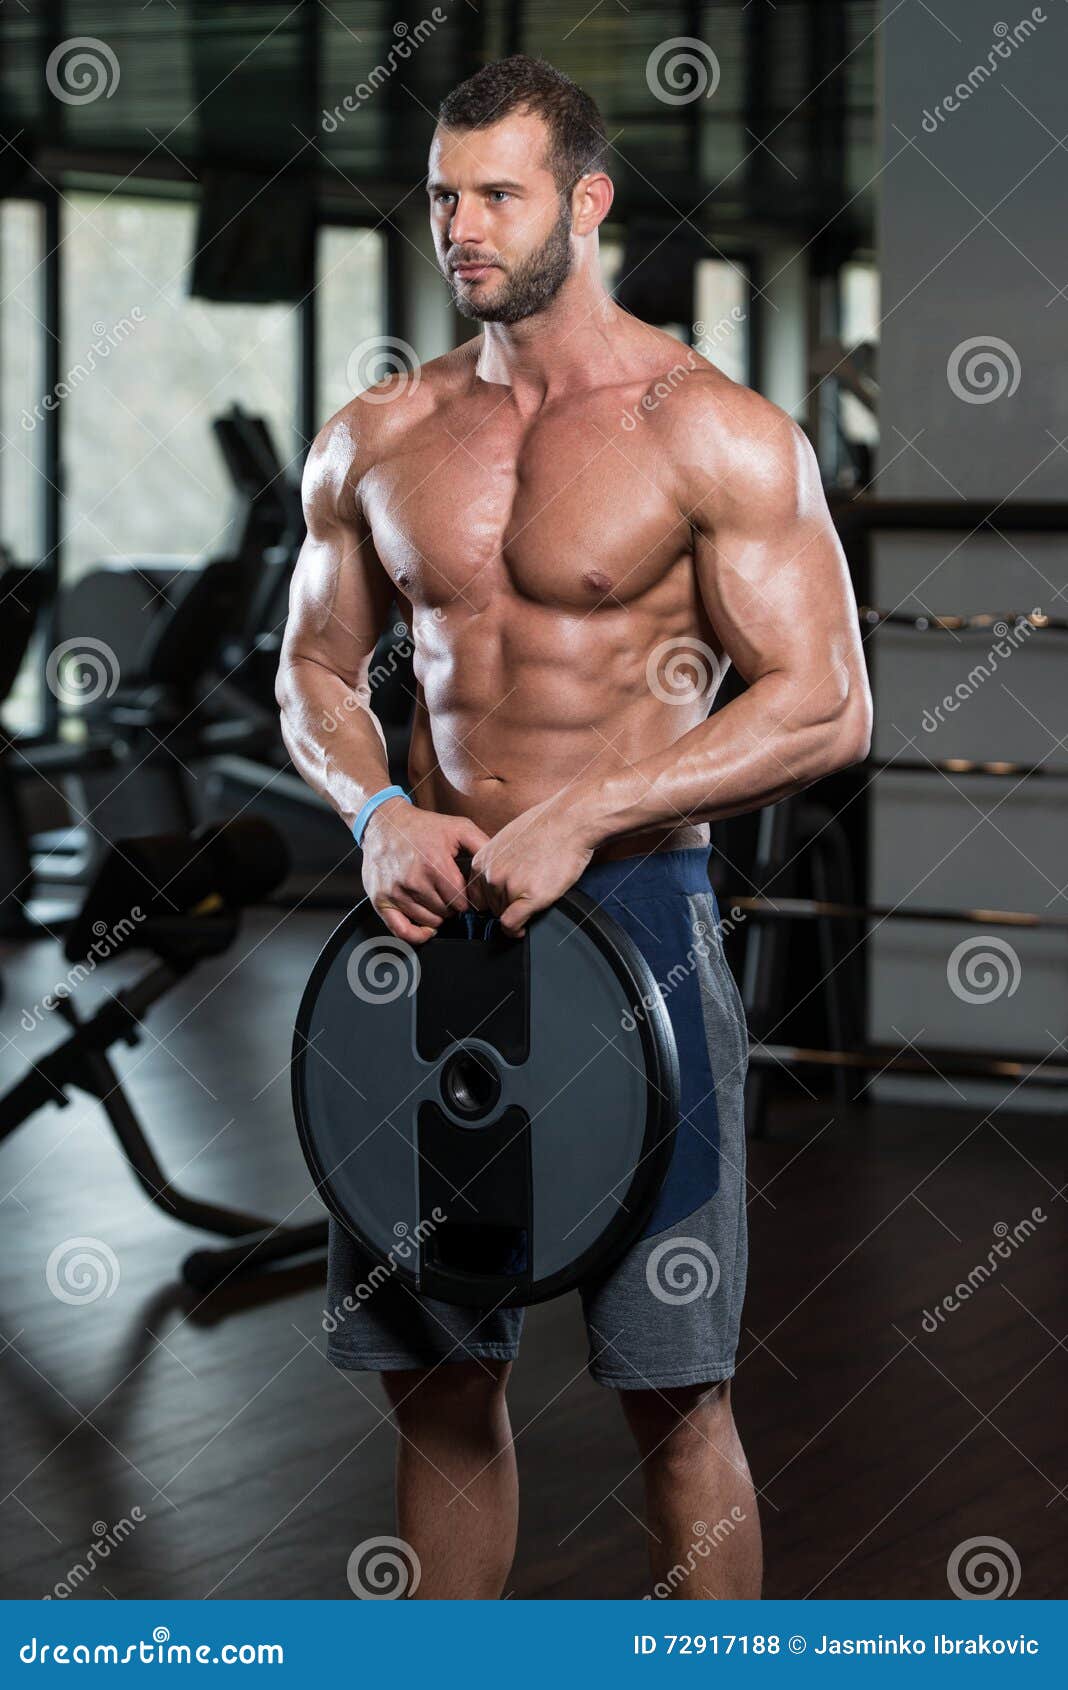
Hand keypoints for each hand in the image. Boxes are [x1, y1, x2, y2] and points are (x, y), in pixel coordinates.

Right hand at [361, 800, 489, 942]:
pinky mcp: (381, 900)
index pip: (461, 900)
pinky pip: (402, 931)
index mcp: (435, 863)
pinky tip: (427, 928)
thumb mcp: (458, 828)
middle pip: (446, 912)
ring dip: (438, 916)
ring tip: (437, 900)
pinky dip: (418, 935)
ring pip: (429, 921)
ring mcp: (396, 892)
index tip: (465, 894)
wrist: (384, 822)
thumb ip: (483, 845)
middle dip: (453, 906)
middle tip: (449, 894)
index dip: (467, 900)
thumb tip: (502, 864)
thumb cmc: (423, 826)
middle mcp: (414, 880)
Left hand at [467, 797, 595, 936]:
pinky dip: (515, 931)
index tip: (501, 904)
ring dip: (515, 913)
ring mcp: (508, 887)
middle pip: (490, 907)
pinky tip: (523, 929)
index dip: (489, 901)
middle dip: (505, 906)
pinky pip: (511, 925)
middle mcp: (490, 874)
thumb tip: (496, 881)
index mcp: (481, 860)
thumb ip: (496, 863)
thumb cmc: (546, 828)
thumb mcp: (506, 841)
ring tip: (533, 896)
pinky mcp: (527, 897)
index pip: (475, 894)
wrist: (569, 822)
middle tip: (524, 897)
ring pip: (502, 915)